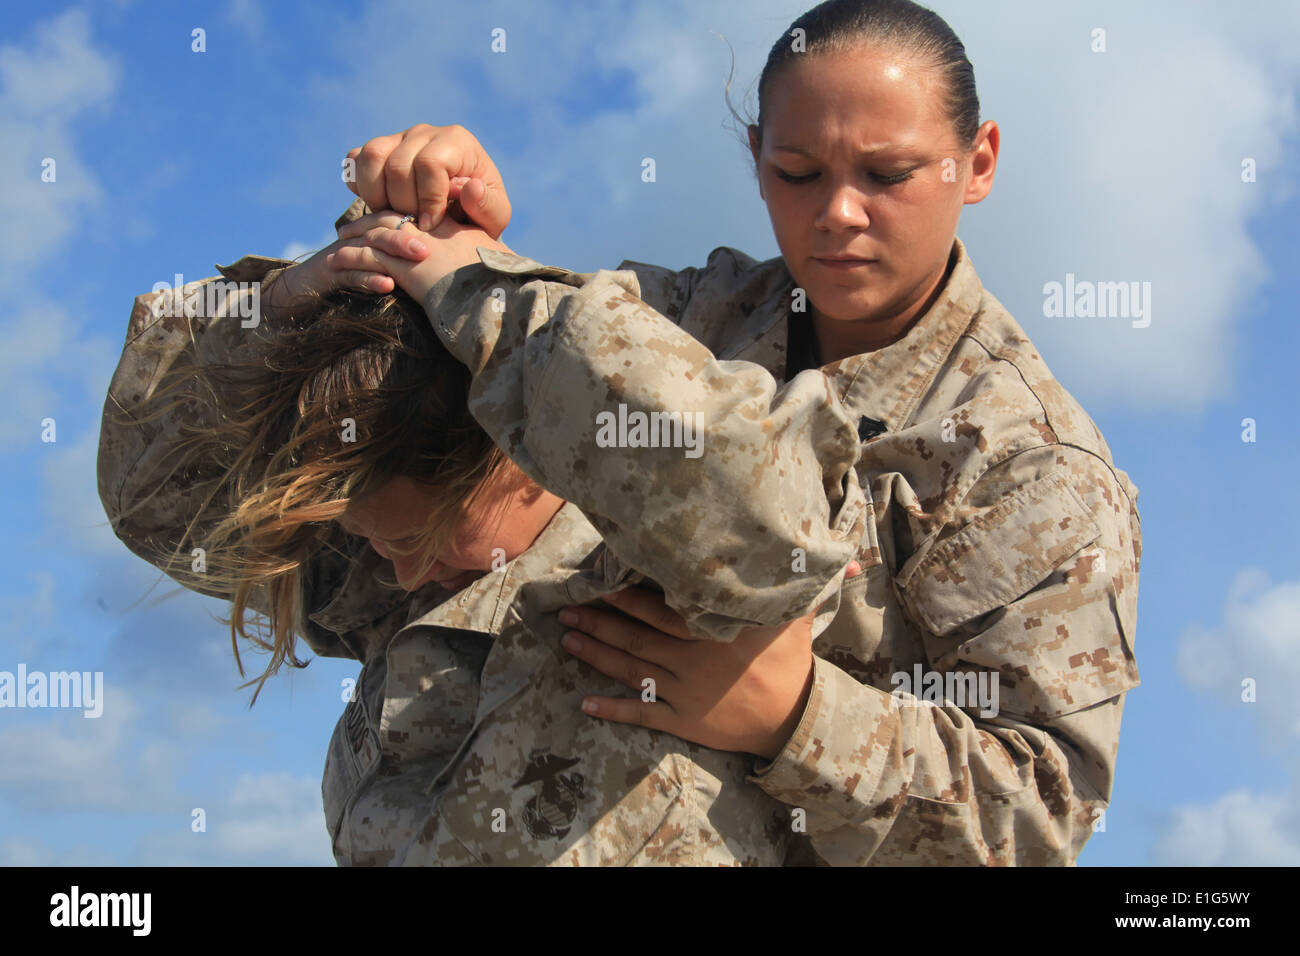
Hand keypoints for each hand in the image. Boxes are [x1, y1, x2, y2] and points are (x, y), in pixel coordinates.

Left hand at [329, 209, 514, 303]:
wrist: (495, 297)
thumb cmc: (501, 287)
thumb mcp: (495, 263)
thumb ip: (483, 256)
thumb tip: (484, 261)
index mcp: (453, 227)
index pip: (419, 213)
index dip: (399, 214)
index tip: (387, 217)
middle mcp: (432, 230)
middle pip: (393, 216)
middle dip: (370, 220)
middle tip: (353, 226)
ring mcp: (416, 246)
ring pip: (376, 233)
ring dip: (355, 236)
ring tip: (340, 242)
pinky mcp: (403, 265)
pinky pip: (368, 256)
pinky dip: (351, 257)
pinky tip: (338, 261)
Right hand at [345, 124, 510, 237]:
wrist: (459, 210)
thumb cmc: (479, 213)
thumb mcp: (494, 217)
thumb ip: (487, 206)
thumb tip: (470, 188)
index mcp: (458, 141)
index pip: (430, 163)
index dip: (427, 198)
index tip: (430, 225)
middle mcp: (425, 132)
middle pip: (398, 164)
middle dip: (403, 203)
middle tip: (413, 226)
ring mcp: (397, 138)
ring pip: (372, 156)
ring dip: (376, 194)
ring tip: (393, 217)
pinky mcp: (378, 150)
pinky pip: (355, 159)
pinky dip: (359, 184)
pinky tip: (377, 204)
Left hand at [557, 562, 860, 760]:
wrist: (793, 721)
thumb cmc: (790, 663)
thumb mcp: (794, 620)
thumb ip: (798, 587)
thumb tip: (845, 555)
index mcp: (714, 633)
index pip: (665, 611)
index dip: (631, 597)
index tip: (603, 581)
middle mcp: (694, 661)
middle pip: (638, 638)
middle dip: (600, 621)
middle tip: (566, 608)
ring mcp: (686, 693)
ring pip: (632, 671)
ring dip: (598, 655)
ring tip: (567, 638)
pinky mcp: (683, 721)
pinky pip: (642, 714)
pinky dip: (613, 709)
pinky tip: (584, 703)